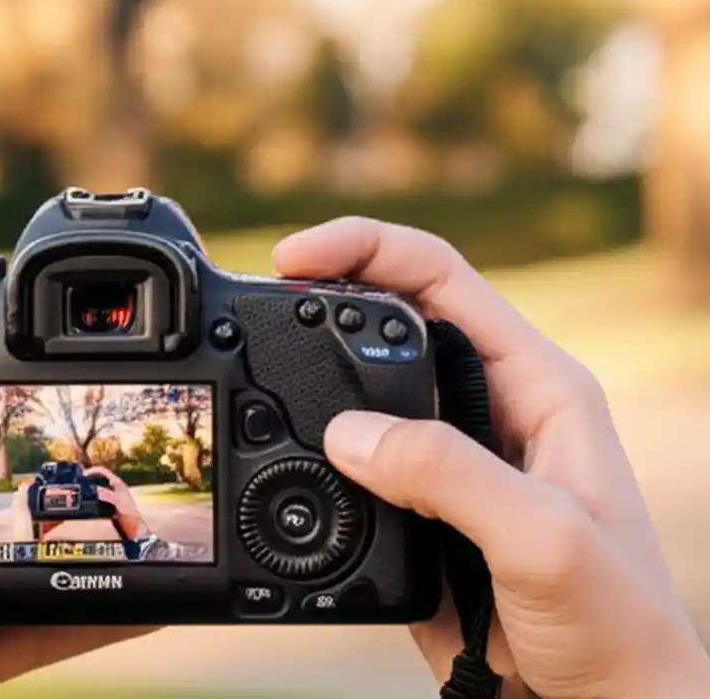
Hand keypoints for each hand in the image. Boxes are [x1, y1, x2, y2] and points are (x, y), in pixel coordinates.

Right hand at [84, 466, 149, 540]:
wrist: (132, 524)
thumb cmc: (128, 510)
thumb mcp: (117, 500)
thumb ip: (107, 494)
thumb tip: (94, 490)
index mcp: (116, 481)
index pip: (102, 471)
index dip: (92, 471)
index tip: (82, 475)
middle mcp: (113, 486)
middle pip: (98, 478)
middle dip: (89, 479)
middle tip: (78, 483)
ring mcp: (110, 494)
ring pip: (97, 487)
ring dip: (89, 488)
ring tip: (80, 491)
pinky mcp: (107, 502)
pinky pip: (97, 496)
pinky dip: (91, 497)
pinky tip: (86, 501)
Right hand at [274, 217, 709, 697]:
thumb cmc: (618, 626)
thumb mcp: (543, 537)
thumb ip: (448, 476)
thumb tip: (347, 435)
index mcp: (537, 385)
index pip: (443, 280)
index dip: (366, 250)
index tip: (294, 258)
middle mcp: (487, 411)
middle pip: (389, 325)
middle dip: (321, 305)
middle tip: (262, 310)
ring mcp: (446, 464)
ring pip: (360, 400)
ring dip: (309, 390)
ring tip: (258, 382)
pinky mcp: (413, 514)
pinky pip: (347, 470)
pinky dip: (308, 461)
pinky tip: (280, 463)